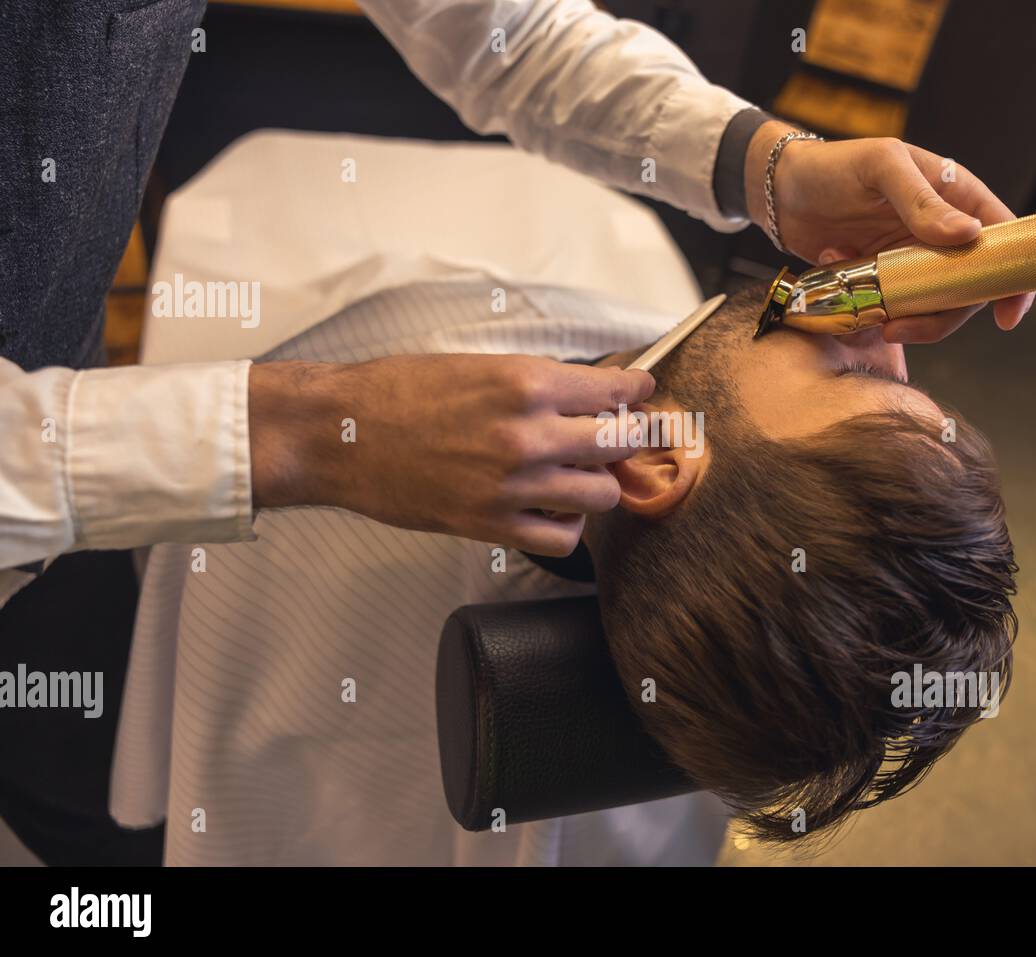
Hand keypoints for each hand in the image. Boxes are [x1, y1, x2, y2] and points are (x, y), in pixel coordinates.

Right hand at [249, 354, 654, 555]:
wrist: (342, 433)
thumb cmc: (400, 391)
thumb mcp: (478, 365)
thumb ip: (538, 382)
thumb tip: (590, 393)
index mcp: (526, 381)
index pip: (615, 390)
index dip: (638, 392)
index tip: (644, 394)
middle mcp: (529, 432)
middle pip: (622, 443)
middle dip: (631, 439)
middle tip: (625, 438)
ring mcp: (514, 483)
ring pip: (602, 494)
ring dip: (598, 484)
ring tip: (577, 475)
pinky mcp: (493, 524)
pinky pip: (564, 537)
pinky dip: (568, 525)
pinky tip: (552, 510)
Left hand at [744, 121, 1034, 343]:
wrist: (783, 192)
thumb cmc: (835, 165)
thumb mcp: (881, 168)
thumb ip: (921, 200)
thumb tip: (970, 235)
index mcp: (956, 197)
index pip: (1004, 238)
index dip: (1014, 278)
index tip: (1006, 315)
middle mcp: (942, 231)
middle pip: (971, 286)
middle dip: (948, 314)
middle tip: (906, 327)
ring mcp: (913, 259)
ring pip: (935, 305)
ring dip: (912, 322)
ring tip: (877, 322)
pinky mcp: (885, 280)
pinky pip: (899, 310)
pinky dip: (883, 316)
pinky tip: (854, 303)